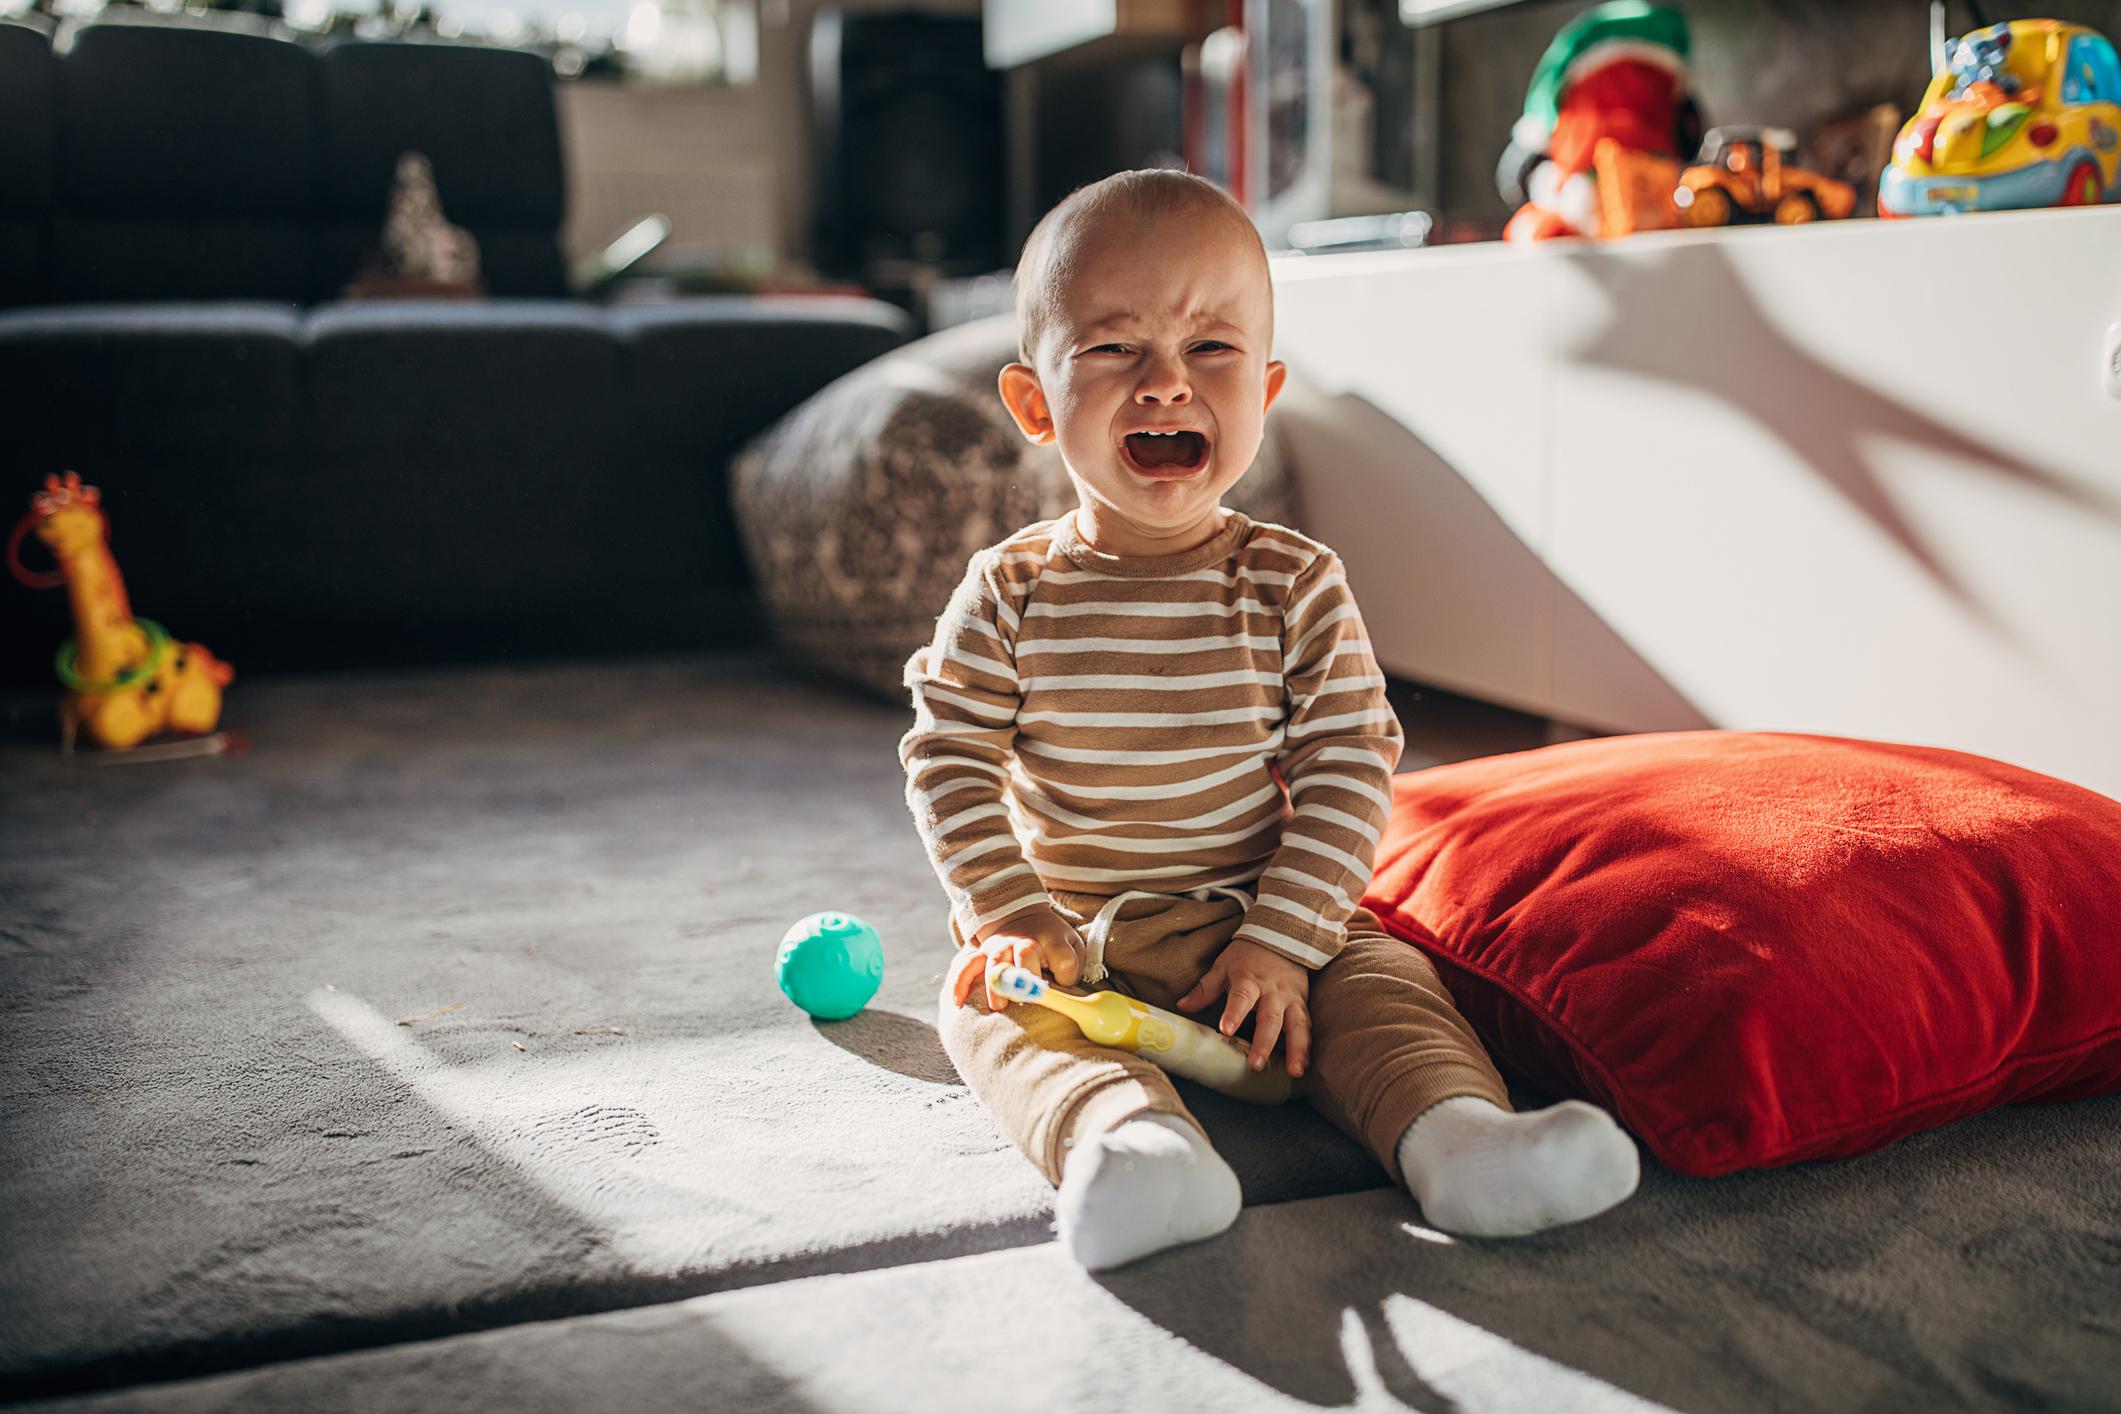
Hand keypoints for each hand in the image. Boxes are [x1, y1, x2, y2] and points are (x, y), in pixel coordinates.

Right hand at [953, 906, 1086, 1009]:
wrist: (1022, 917)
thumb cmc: (1052, 941)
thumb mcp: (1072, 945)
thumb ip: (1074, 968)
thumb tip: (1070, 997)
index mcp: (1052, 939)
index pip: (1064, 960)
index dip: (1067, 975)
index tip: (1065, 983)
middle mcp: (1025, 941)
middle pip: (1026, 954)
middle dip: (1027, 976)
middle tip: (1029, 998)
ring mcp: (1002, 946)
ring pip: (997, 962)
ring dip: (998, 984)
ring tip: (999, 1006)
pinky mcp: (983, 953)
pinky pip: (968, 965)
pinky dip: (960, 982)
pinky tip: (958, 1002)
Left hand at [1175, 939, 1310, 1077]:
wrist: (1281, 935)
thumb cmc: (1247, 956)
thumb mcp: (1223, 967)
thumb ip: (1205, 989)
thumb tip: (1182, 1006)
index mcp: (1249, 980)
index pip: (1241, 997)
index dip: (1234, 1013)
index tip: (1226, 1030)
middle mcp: (1272, 992)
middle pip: (1270, 1017)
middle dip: (1265, 1042)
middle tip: (1257, 1064)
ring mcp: (1290, 999)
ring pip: (1296, 1025)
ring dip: (1296, 1049)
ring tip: (1294, 1071)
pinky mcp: (1302, 1004)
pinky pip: (1306, 1027)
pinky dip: (1306, 1046)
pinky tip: (1303, 1066)